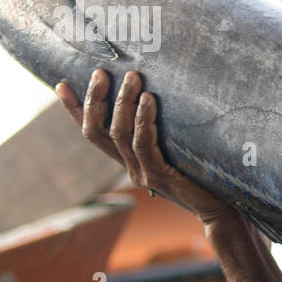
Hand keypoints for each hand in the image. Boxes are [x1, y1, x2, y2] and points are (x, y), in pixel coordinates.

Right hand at [57, 69, 235, 226]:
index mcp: (129, 160)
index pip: (94, 133)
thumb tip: (158, 93)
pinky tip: (149, 100)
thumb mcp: (176, 148)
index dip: (75, 110)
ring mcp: (142, 174)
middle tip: (101, 73)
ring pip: (119, 134)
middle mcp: (130, 168)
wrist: (220, 209)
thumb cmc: (203, 174)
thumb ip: (162, 131)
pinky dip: (144, 120)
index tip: (61, 85)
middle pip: (97, 131)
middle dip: (95, 100)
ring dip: (122, 103)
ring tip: (132, 78)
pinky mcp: (160, 177)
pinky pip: (144, 145)